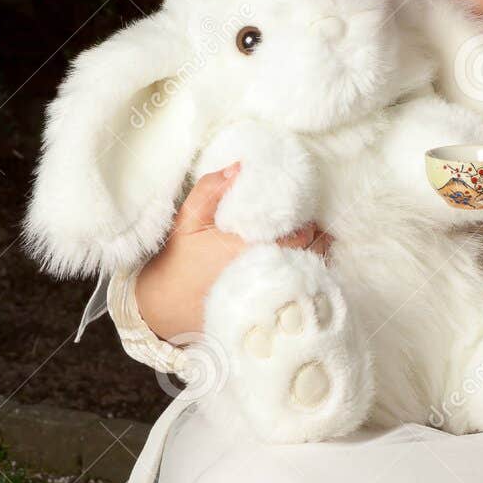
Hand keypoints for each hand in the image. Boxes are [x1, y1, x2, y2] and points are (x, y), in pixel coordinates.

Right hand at [135, 161, 332, 338]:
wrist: (167, 303)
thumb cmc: (181, 259)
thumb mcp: (189, 218)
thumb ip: (211, 189)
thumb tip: (240, 167)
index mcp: (250, 250)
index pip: (299, 236)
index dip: (307, 224)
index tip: (304, 217)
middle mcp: (264, 276)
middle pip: (312, 256)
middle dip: (316, 241)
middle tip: (312, 231)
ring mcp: (268, 299)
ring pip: (311, 277)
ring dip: (314, 261)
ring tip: (309, 249)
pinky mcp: (266, 315)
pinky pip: (299, 298)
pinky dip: (306, 284)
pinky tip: (300, 274)